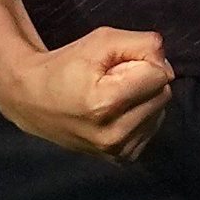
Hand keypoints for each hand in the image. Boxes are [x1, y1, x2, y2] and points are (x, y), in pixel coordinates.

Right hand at [0, 27, 173, 162]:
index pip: (159, 74)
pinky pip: (151, 128)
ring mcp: (118, 150)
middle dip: (144, 79)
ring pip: (160, 112)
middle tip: (113, 77)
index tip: (116, 63)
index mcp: (107, 104)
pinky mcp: (121, 158)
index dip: (142, 60)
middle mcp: (115, 134)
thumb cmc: (66, 66)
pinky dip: (139, 115)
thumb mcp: (100, 41)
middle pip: (163, 93)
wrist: (33, 101)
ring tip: (112, 95)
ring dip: (143, 98)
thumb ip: (142, 43)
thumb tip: (166, 63)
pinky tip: (115, 111)